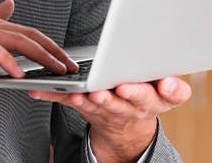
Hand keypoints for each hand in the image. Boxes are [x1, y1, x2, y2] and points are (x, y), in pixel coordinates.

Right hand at [0, 0, 77, 76]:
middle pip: (29, 35)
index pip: (27, 31)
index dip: (49, 43)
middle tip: (71, 65)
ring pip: (17, 40)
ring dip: (40, 55)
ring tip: (56, 69)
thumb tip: (11, 5)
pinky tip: (18, 73)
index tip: (65, 57)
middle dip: (54, 50)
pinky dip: (8, 61)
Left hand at [29, 77, 190, 162]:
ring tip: (74, 93)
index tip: (128, 87)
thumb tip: (171, 83)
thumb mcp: (167, 96)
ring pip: (92, 105)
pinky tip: (37, 90)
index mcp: (151, 100)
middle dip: (108, 98)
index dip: (139, 93)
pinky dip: (51, 94)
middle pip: (119, 103)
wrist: (128, 127)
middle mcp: (127, 107)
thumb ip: (173, 89)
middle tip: (99, 93)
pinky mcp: (84, 108)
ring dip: (82, 98)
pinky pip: (66, 100)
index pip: (151, 97)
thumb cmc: (146, 97)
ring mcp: (105, 109)